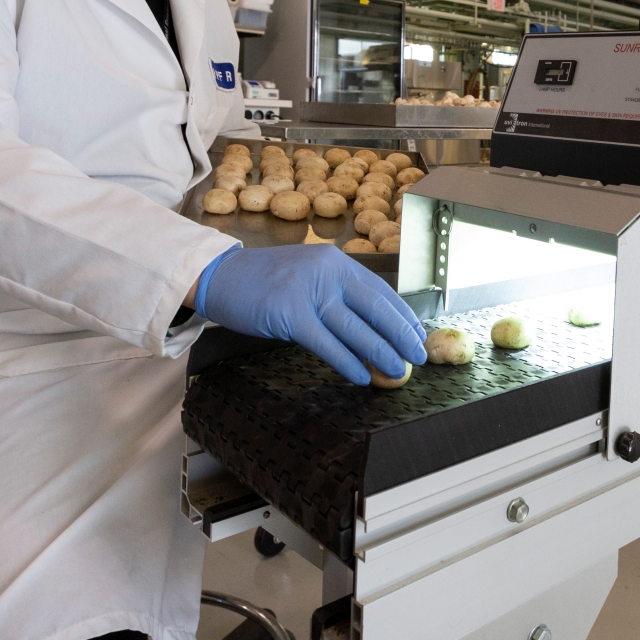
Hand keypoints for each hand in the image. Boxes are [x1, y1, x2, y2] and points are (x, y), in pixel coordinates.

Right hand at [201, 245, 426, 385]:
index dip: (402, 316)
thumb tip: (371, 328)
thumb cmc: (266, 281)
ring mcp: (308, 292)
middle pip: (375, 309)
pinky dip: (347, 363)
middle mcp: (327, 272)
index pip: (380, 291)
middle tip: (417, 357)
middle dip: (400, 336)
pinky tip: (361, 377)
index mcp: (336, 262)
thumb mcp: (308, 275)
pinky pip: (327, 344)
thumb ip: (337, 294)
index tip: (417, 335)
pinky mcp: (289, 314)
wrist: (221, 276)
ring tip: (396, 371)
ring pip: (355, 329)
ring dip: (380, 353)